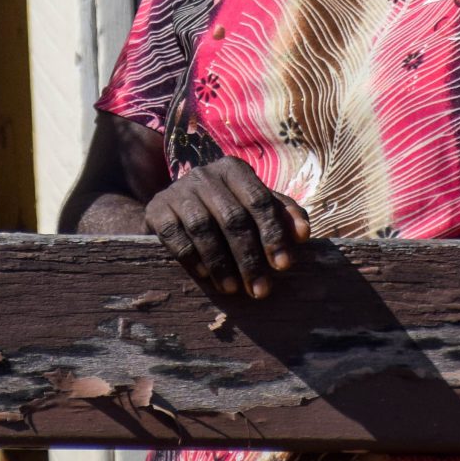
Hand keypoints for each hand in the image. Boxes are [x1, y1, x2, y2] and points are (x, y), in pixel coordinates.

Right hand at [142, 158, 310, 298]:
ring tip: (233, 290)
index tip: (284, 266)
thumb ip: (281, 214)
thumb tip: (303, 233)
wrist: (171, 209)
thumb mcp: (252, 206)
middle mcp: (205, 174)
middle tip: (260, 290)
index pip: (259, 201)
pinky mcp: (157, 209)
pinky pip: (175, 237)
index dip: (273, 234)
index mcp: (234, 170)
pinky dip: (192, 258)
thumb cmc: (223, 210)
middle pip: (233, 218)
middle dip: (249, 258)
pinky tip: (205, 276)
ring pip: (204, 228)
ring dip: (221, 263)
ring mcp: (178, 190)